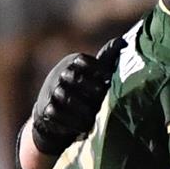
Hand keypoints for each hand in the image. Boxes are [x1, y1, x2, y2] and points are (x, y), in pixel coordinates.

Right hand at [26, 38, 120, 155]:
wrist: (53, 109)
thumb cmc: (82, 88)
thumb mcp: (92, 72)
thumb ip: (106, 59)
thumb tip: (123, 41)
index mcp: (73, 64)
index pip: (82, 61)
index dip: (96, 67)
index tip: (109, 76)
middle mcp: (60, 75)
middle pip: (73, 78)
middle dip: (88, 86)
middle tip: (102, 94)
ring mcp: (51, 92)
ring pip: (65, 97)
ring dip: (81, 107)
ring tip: (94, 115)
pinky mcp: (46, 110)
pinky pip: (56, 114)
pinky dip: (70, 122)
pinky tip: (83, 127)